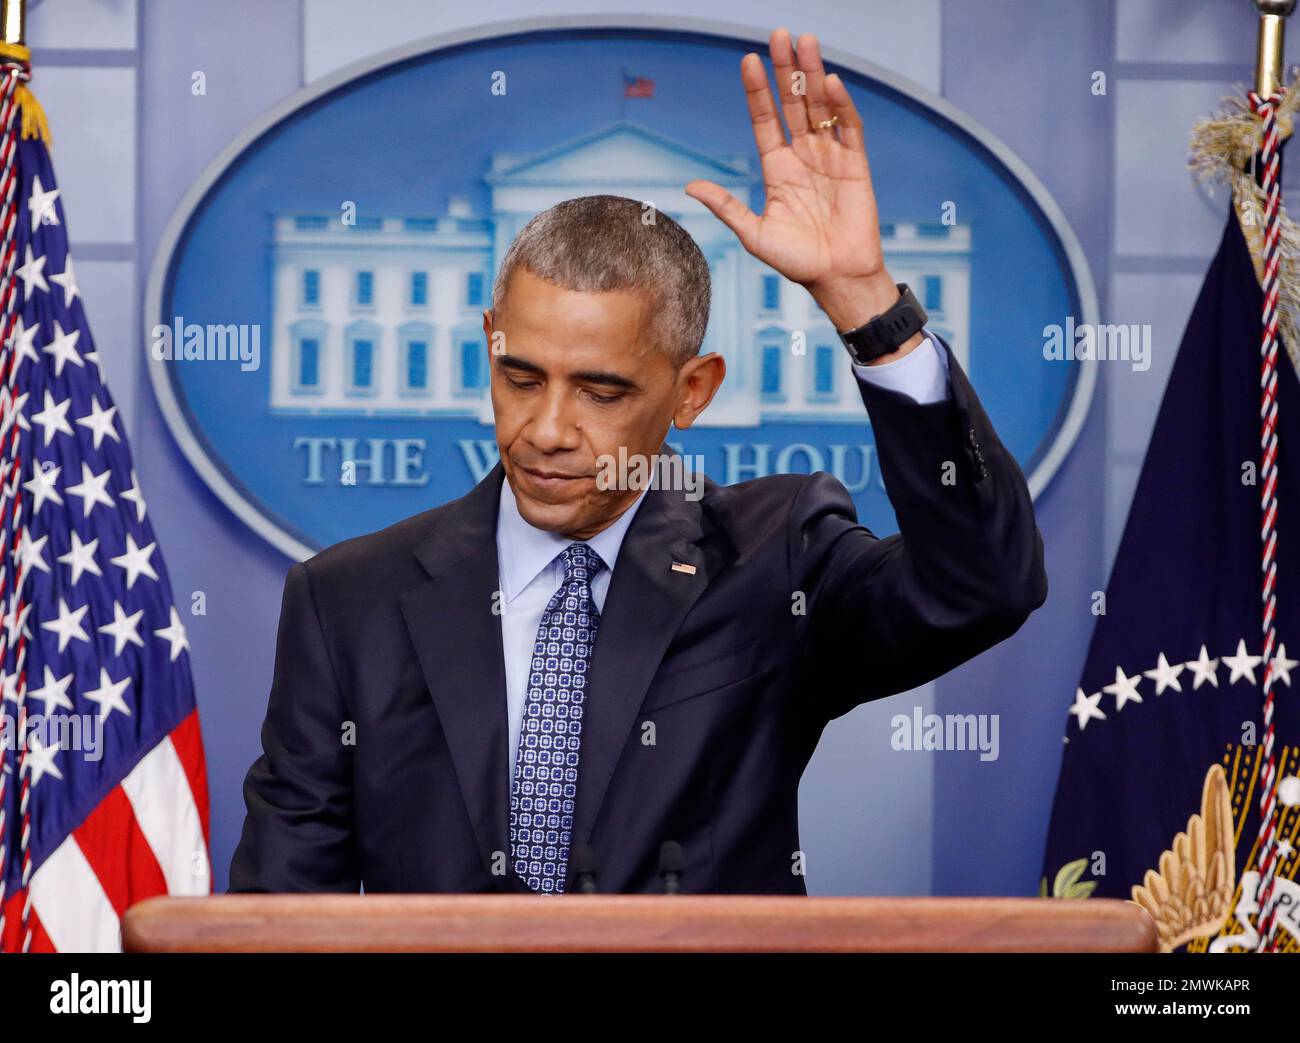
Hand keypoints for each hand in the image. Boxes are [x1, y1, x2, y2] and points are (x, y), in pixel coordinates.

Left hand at [686, 29, 915, 351]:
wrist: (836, 278)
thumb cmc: (796, 261)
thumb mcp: (754, 233)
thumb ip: (727, 206)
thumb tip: (690, 187)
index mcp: (777, 169)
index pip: (765, 120)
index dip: (757, 92)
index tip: (747, 62)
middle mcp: (803, 156)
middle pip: (792, 104)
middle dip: (786, 70)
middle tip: (779, 35)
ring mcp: (830, 158)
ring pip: (820, 107)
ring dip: (813, 75)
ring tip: (805, 43)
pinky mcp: (856, 165)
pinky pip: (849, 129)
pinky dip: (842, 106)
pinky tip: (831, 83)